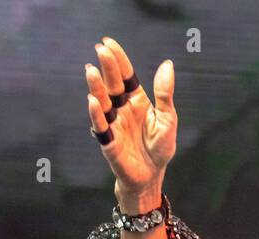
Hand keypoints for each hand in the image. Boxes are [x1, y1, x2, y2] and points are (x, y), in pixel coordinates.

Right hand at [84, 36, 176, 202]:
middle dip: (107, 67)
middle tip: (101, 50)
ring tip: (91, 71)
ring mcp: (113, 124)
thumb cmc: (160, 148)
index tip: (108, 42)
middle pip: (113, 84)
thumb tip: (167, 64)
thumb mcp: (167, 119)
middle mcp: (121, 109)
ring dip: (96, 87)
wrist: (151, 176)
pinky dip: (97, 114)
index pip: (125, 76)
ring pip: (102, 102)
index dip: (118, 59)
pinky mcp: (108, 142)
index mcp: (136, 101)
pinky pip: (101, 126)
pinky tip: (93, 101)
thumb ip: (165, 94)